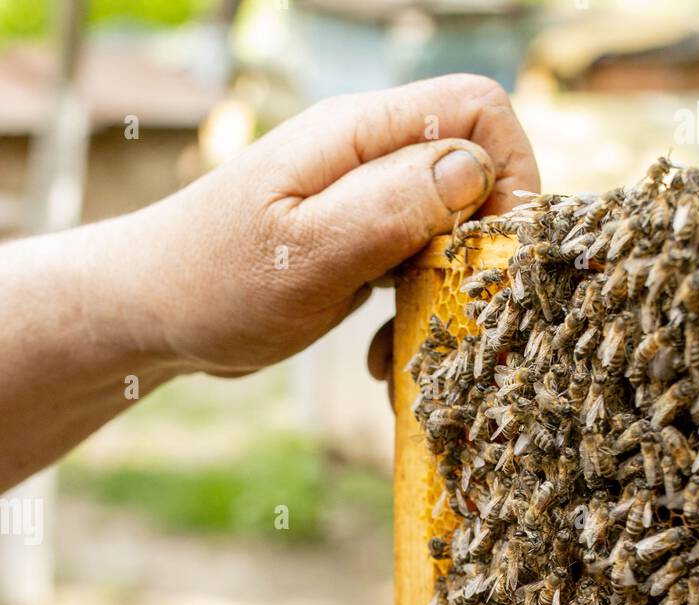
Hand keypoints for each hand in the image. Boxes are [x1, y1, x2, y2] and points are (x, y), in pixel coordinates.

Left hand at [122, 74, 538, 377]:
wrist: (149, 313)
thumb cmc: (214, 283)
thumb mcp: (306, 253)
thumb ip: (389, 208)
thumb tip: (473, 171)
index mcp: (358, 136)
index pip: (478, 111)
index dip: (510, 176)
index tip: (494, 256)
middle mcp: (367, 156)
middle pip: (474, 173)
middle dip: (479, 252)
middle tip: (452, 316)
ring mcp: (362, 201)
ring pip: (451, 231)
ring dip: (446, 297)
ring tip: (406, 349)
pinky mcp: (355, 244)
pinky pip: (416, 270)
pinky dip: (413, 318)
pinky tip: (382, 359)